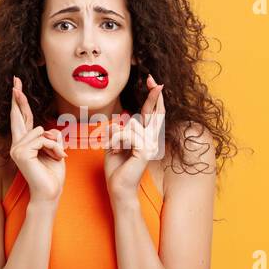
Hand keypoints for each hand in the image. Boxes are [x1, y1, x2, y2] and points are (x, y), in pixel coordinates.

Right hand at [9, 76, 66, 202]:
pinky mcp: (20, 153)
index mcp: (24, 143)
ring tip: (58, 157)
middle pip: (19, 116)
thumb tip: (47, 129)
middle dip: (18, 98)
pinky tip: (56, 158)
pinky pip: (43, 139)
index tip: (16, 87)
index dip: (19, 102)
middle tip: (15, 80)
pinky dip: (54, 148)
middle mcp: (17, 144)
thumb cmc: (53, 175)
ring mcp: (16, 148)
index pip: (22, 118)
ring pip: (42, 131)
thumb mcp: (54, 151)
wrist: (50, 194)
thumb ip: (49, 138)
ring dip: (56, 143)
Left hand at [105, 74, 164, 200]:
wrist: (118, 188)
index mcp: (146, 138)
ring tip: (113, 148)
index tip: (153, 82)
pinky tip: (116, 151)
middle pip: (155, 113)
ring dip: (116, 134)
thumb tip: (125, 117)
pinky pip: (128, 133)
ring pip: (131, 124)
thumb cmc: (116, 168)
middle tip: (155, 80)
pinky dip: (117, 140)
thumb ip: (120, 131)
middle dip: (154, 96)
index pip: (151, 114)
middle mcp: (152, 140)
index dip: (153, 98)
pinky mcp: (145, 150)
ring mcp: (151, 145)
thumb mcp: (115, 144)